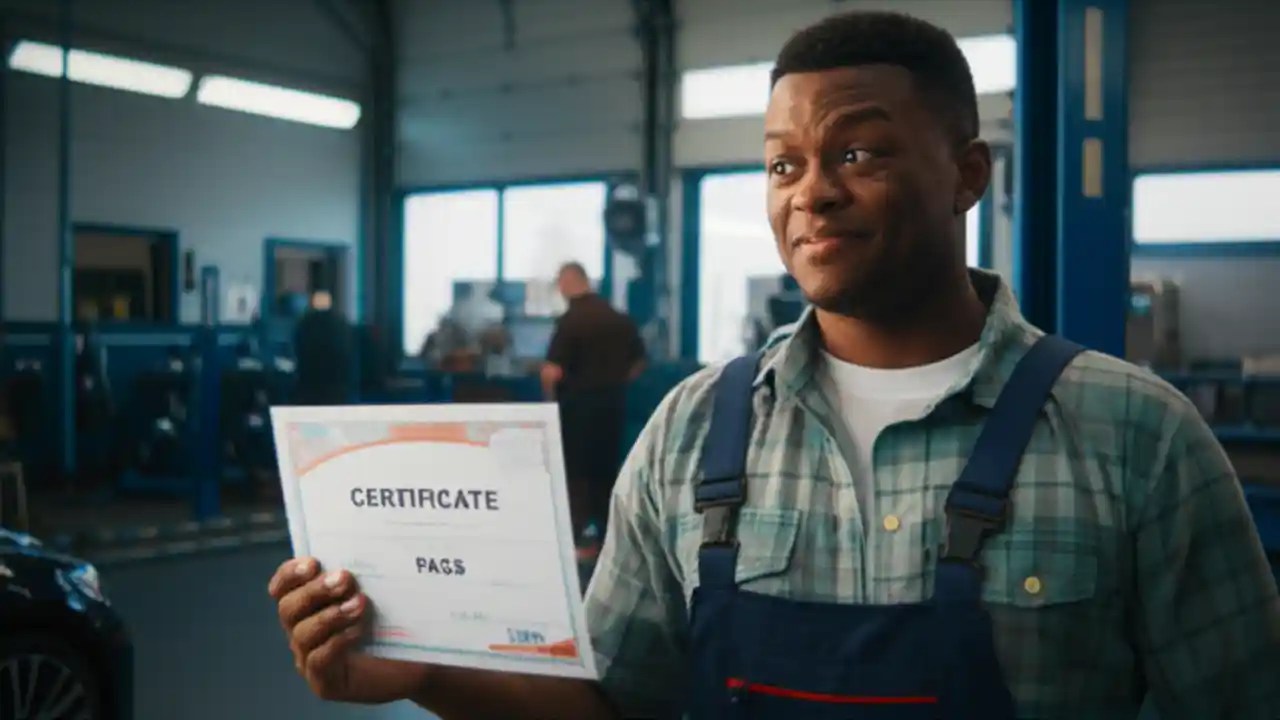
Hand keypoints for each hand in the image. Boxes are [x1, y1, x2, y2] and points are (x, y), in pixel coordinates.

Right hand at [268, 557, 431, 703]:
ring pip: (302, 634)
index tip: (313, 562)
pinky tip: (358, 631)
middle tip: (345, 579)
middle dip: (315, 590)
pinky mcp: (324, 683)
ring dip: (330, 615)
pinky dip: (337, 642)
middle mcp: (302, 631)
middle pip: (288, 608)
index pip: (282, 588)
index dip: (290, 574)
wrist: (416, 664)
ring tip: (360, 603)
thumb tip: (366, 537)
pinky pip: (318, 660)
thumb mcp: (379, 593)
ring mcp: (309, 659)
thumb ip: (364, 573)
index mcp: (308, 606)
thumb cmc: (394, 623)